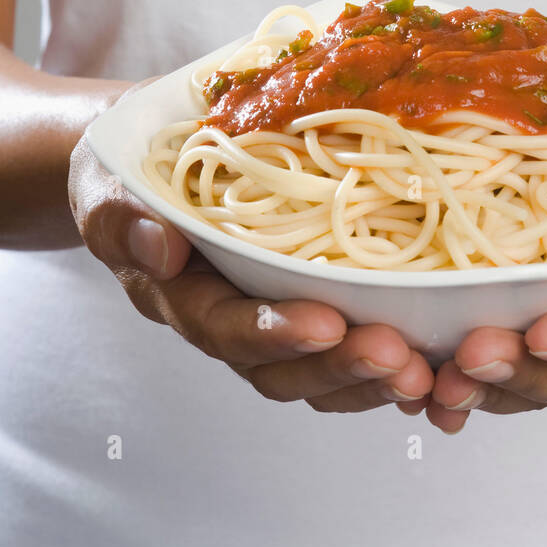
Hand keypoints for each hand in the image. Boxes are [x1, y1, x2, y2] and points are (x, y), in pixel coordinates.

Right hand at [68, 103, 433, 414]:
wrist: (146, 168)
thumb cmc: (127, 176)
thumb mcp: (108, 186)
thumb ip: (125, 218)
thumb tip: (162, 246)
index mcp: (183, 297)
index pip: (227, 327)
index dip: (275, 332)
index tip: (326, 323)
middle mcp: (230, 321)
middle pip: (283, 368)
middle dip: (340, 367)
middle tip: (399, 357)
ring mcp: (270, 320)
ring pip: (320, 374)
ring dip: (372, 379)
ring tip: (425, 371)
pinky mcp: (309, 305)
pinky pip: (346, 353)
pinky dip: (388, 369)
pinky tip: (437, 369)